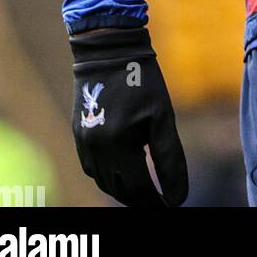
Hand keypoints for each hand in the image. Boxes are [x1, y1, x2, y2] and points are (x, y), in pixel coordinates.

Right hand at [70, 25, 187, 206]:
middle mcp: (96, 149)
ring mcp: (83, 142)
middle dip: (140, 199)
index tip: (170, 206)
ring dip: (123, 190)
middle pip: (119, 189)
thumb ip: (170, 159)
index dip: (155, 201)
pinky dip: (108, 175)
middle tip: (159, 201)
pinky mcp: (77, 134)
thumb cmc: (142, 79)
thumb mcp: (162, 116)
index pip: (138, 189)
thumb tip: (178, 197)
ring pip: (103, 181)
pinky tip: (123, 171)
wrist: (108, 49)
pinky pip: (91, 168)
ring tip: (144, 191)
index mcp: (118, 144)